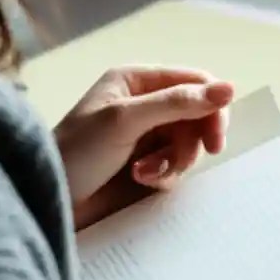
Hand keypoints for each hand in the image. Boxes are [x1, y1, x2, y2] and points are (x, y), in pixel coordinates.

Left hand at [54, 66, 235, 229]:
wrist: (49, 199)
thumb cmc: (78, 151)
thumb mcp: (126, 120)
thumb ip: (177, 103)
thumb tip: (230, 89)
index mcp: (137, 80)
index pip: (194, 83)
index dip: (211, 107)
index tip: (214, 137)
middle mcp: (145, 103)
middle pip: (198, 114)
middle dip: (195, 138)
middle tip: (200, 156)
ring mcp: (147, 134)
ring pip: (190, 143)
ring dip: (174, 160)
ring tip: (145, 172)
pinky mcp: (148, 163)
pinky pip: (177, 165)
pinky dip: (164, 174)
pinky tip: (140, 178)